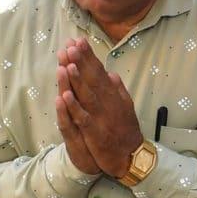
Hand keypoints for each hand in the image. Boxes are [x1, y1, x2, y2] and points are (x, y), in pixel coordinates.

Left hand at [56, 40, 145, 178]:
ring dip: (76, 79)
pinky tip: (65, 95)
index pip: (99, 72)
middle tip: (70, 45)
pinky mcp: (94, 132)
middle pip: (91, 79)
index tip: (78, 41)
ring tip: (68, 62)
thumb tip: (112, 73)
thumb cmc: (126, 130)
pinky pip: (81, 117)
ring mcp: (100, 116)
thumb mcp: (126, 107)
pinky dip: (74, 106)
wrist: (131, 156)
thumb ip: (118, 90)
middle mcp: (107, 102)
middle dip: (80, 62)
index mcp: (112, 95)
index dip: (88, 56)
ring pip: (86, 95)